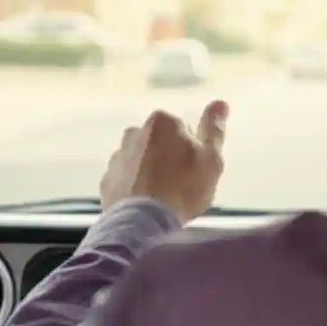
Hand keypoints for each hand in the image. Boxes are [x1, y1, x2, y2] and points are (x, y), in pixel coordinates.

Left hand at [99, 100, 228, 223]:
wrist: (144, 223)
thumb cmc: (184, 188)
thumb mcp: (211, 159)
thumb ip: (214, 129)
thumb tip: (220, 102)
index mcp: (162, 122)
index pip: (184, 131)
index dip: (194, 152)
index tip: (196, 172)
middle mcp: (134, 132)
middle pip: (160, 143)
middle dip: (169, 159)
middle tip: (182, 186)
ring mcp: (117, 156)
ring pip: (141, 161)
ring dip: (151, 173)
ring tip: (163, 199)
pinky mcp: (107, 181)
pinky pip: (126, 180)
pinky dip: (135, 189)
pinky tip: (146, 206)